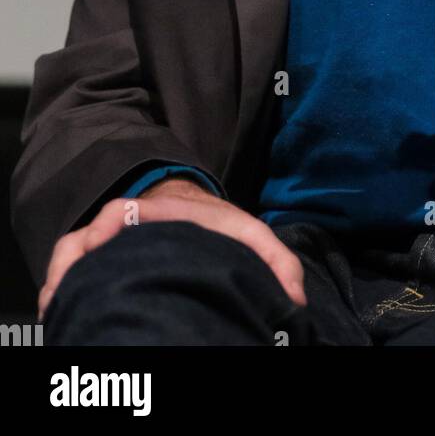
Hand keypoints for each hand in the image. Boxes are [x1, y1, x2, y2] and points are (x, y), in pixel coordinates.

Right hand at [37, 178, 306, 319]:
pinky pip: (69, 263)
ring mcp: (109, 238)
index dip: (107, 226)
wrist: (192, 208)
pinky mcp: (99, 255)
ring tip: (57, 309)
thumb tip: (294, 299)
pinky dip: (61, 282)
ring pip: (72, 251)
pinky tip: (58, 311)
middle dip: (73, 263)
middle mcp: (125, 221)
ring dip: (62, 276)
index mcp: (158, 211)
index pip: (122, 211)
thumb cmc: (217, 226)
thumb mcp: (250, 234)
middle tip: (65, 294)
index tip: (96, 246)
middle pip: (86, 236)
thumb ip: (276, 260)